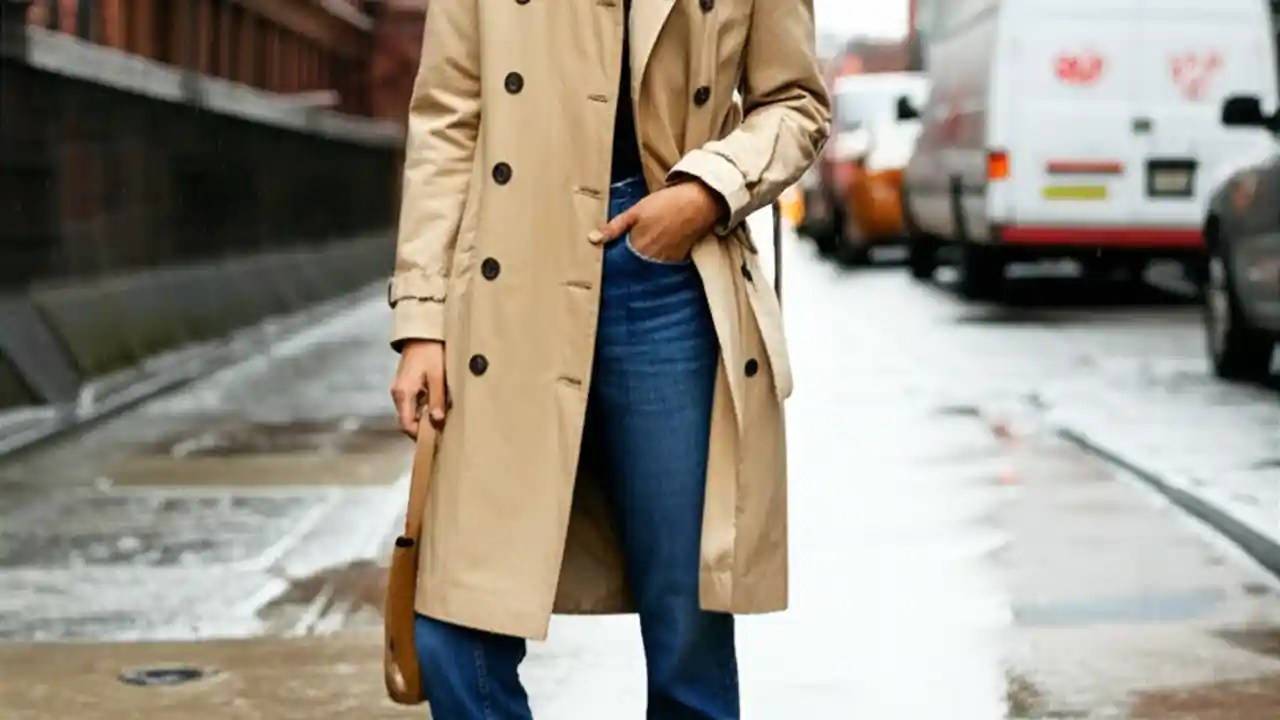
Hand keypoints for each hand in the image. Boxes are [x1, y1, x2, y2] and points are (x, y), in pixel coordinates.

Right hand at [391, 340, 446, 438]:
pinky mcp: (405, 386)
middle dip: (423, 428)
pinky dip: (422, 409)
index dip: (419, 435)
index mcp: (403, 393)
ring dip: (423, 418)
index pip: (406, 424)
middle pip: (407, 421)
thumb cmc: (431, 352)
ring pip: (410, 413)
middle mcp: (397, 394)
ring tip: (441, 418)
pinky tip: (436, 406)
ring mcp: (400, 390)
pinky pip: (412, 404)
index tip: (435, 438)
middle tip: (442, 430)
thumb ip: (437, 399)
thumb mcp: (438, 376)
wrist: (422, 333)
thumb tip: (437, 421)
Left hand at [593, 181, 723, 261]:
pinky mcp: (679, 258)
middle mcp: (652, 258)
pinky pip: (664, 266)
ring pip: (649, 268)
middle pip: (634, 268)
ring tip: (638, 259)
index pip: (619, 264)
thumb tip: (592, 239)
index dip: (613, 263)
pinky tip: (655, 255)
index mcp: (637, 247)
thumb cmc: (665, 203)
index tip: (607, 263)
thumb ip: (614, 227)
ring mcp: (667, 260)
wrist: (698, 202)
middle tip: (619, 265)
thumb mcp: (636, 211)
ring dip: (642, 266)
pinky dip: (657, 263)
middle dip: (626, 267)